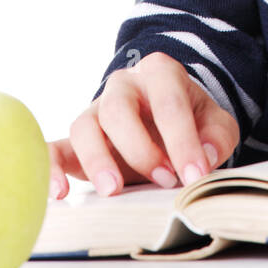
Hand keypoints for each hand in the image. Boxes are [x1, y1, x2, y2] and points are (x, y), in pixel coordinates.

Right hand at [47, 53, 240, 198]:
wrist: (167, 124)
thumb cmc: (192, 122)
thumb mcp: (215, 124)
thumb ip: (217, 136)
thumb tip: (205, 157)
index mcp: (159, 73)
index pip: (168, 102)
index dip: (182, 140)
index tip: (194, 174)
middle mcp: (122, 86)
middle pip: (118, 109)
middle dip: (141, 148)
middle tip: (164, 180)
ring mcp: (95, 111)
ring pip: (84, 126)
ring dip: (98, 160)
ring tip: (114, 191)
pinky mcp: (75, 141)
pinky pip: (53, 148)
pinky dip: (51, 169)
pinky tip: (59, 194)